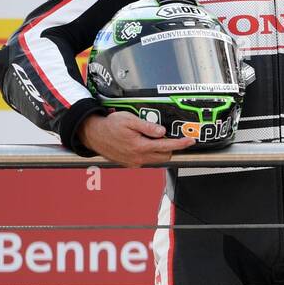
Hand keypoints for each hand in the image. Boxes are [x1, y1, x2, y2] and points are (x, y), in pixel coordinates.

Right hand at [77, 111, 194, 167]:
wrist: (93, 134)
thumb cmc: (110, 125)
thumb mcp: (129, 120)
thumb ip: (147, 126)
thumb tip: (162, 131)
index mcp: (140, 146)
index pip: (166, 147)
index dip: (180, 143)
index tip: (190, 141)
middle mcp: (138, 158)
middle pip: (164, 155)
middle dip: (170, 146)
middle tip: (166, 135)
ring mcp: (134, 162)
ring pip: (156, 159)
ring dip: (160, 150)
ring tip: (152, 137)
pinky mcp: (129, 164)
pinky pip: (146, 160)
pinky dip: (150, 152)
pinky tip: (143, 142)